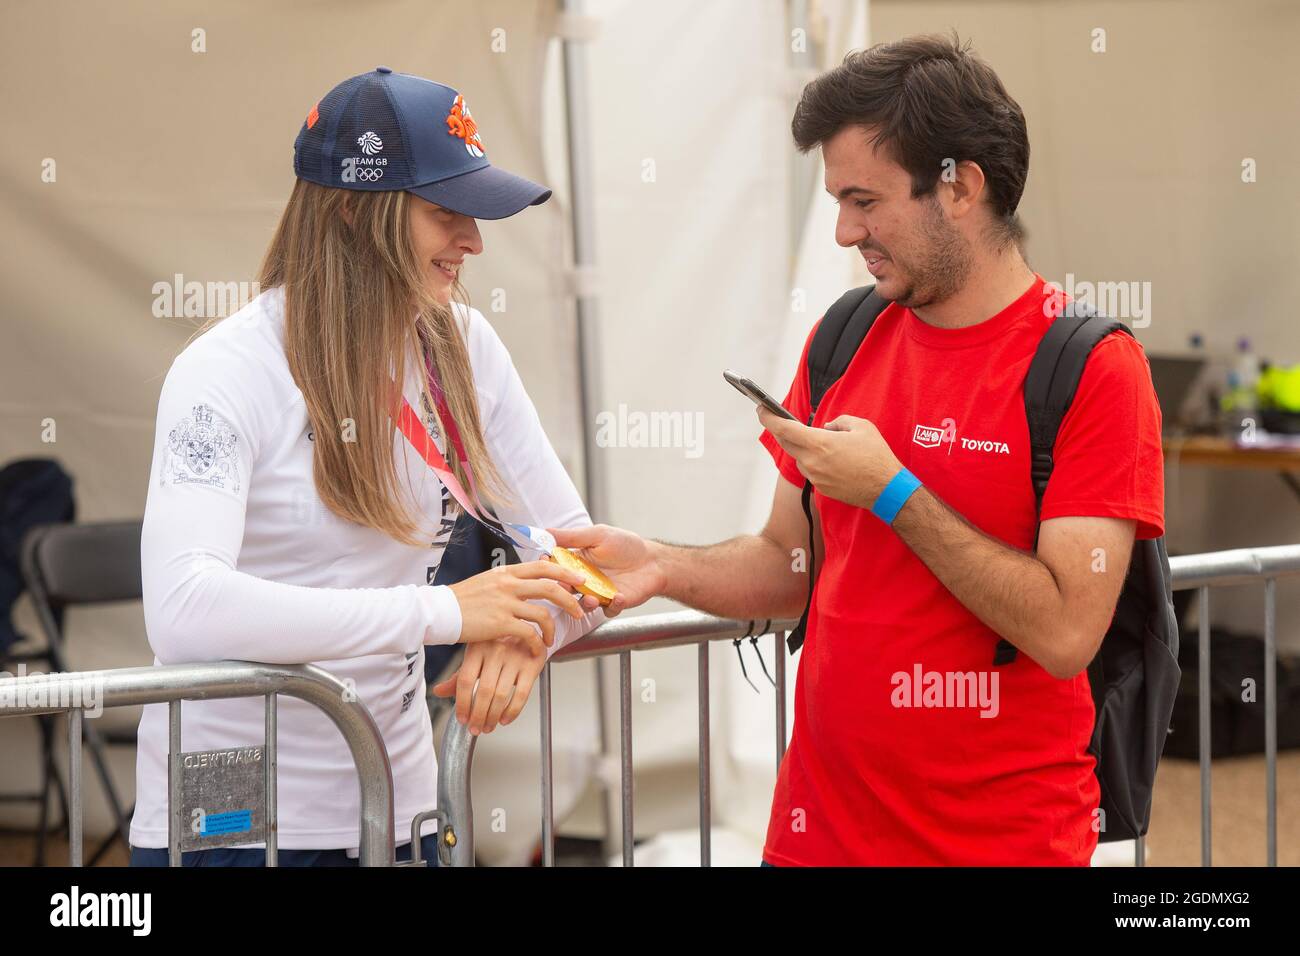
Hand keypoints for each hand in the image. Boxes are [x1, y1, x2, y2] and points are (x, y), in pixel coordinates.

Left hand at [431, 634, 544, 734]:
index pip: (465, 680)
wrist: (526, 630)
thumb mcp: (476, 656)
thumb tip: (439, 692)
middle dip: (478, 716)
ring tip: (488, 727)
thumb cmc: (498, 645)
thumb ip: (460, 676)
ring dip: (493, 717)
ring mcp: (515, 657)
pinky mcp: (532, 665)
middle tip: (475, 728)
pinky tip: (505, 719)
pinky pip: (522, 694)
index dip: (462, 704)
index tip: (462, 719)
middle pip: (483, 691)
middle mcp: (496, 651)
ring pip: (501, 695)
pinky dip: (513, 711)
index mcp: (477, 648)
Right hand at [448, 560, 586, 654]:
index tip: (579, 579)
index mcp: (506, 573)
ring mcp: (504, 603)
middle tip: (578, 610)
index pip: (543, 567)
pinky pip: (528, 633)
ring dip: (553, 627)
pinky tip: (536, 649)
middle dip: (570, 600)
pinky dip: (536, 642)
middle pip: (550, 587)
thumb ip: (507, 581)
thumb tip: (524, 583)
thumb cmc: (461, 600)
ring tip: (552, 638)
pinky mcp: (499, 623)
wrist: (439, 611)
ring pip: (543, 613)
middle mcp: (508, 585)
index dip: (565, 572)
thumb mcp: (486, 581)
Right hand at [547, 524, 664, 617]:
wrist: (652, 561)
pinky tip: (619, 596)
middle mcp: (584, 581)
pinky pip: (608, 610)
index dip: (549, 567)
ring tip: (592, 598)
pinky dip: (613, 605)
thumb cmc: (625, 546)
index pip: (556, 568)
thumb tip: (546, 531)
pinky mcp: (613, 604)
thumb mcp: (598, 535)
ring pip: (584, 604)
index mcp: (577, 563)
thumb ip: (572, 536)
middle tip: (565, 586)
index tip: (546, 562)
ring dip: (586, 603)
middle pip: (566, 589)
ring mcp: (598, 594)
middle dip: (563, 590)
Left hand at [758, 407, 902, 509]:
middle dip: (783, 431)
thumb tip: (826, 428)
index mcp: (819, 443)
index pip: (783, 429)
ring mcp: (815, 477)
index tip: (761, 409)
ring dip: (804, 448)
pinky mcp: (820, 488)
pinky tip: (833, 460)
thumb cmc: (876, 456)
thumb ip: (838, 422)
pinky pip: (811, 470)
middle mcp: (812, 461)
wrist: (886, 490)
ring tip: (825, 443)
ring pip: (800, 457)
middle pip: (786, 443)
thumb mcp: (861, 426)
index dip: (768, 418)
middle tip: (783, 421)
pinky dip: (815, 461)